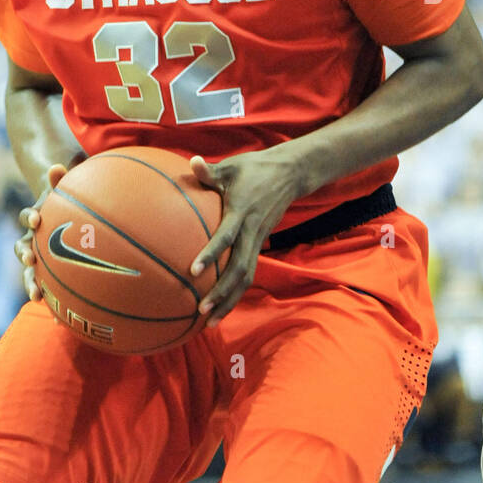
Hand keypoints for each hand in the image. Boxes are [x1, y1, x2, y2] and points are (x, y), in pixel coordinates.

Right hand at [15, 162, 72, 301]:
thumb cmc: (72, 199)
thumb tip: (57, 165)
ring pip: (30, 272)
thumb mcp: (69, 187)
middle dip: (25, 257)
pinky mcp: (51, 273)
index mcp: (40, 217)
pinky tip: (62, 320)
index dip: (30, 218)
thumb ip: (62, 178)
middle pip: (22, 249)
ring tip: (37, 297)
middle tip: (31, 262)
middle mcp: (35, 239)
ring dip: (31, 283)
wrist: (70, 213)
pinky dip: (54, 303)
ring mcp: (42, 257)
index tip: (37, 222)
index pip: (28, 217)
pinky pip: (51, 289)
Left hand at [189, 149, 303, 325]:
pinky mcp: (260, 243)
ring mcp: (258, 239)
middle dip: (222, 292)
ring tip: (209, 321)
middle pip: (239, 269)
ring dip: (229, 300)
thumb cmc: (255, 168)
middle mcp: (252, 231)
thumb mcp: (232, 166)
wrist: (291, 173)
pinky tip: (220, 306)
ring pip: (246, 277)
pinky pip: (248, 272)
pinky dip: (235, 291)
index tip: (193, 270)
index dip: (211, 253)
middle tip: (201, 310)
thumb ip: (210, 171)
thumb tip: (192, 162)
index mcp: (242, 212)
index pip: (226, 237)